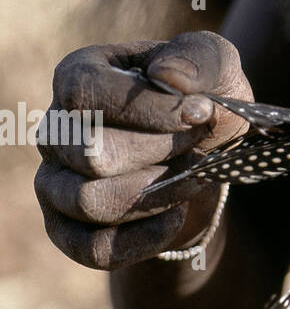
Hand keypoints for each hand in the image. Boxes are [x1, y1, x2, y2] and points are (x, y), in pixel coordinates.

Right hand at [34, 31, 251, 270]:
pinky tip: (175, 214)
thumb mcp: (217, 67)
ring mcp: (54, 182)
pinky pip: (93, 249)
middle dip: (162, 152)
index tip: (200, 113)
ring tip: (191, 176)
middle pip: (93, 155)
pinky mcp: (67, 229)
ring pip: (91, 202)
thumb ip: (200, 59)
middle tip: (197, 144)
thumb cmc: (203, 100)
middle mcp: (55, 130)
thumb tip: (167, 75)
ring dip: (157, 193)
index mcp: (80, 76)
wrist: (206, 158)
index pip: (88, 93)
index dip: (151, 109)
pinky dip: (145, 237)